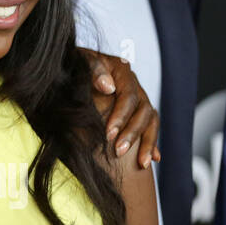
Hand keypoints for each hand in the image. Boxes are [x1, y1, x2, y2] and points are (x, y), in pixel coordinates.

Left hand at [80, 49, 159, 168]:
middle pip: (143, 110)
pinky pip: (150, 127)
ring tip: (141, 163)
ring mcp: (138, 96)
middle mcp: (133, 83)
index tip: (108, 134)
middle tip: (118, 151)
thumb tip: (108, 87)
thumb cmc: (74, 63)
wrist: (72, 63)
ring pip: (150, 120)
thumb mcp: (81, 61)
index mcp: (121, 70)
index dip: (120, 116)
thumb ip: (94, 70)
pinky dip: (152, 143)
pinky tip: (153, 159)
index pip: (128, 96)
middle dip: (132, 133)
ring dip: (147, 142)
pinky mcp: (137, 109)